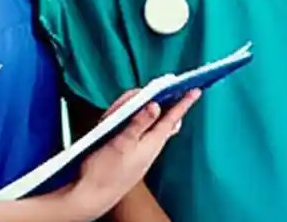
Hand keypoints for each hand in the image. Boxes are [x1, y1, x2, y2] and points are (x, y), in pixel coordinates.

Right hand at [68, 88, 200, 218]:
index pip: (171, 118)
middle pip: (162, 120)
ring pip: (148, 125)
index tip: (196, 91)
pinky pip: (135, 131)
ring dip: (147, 110)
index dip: (183, 104)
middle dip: (167, 104)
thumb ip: (139, 123)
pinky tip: (125, 114)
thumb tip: (155, 105)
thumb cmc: (105, 172)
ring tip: (145, 96)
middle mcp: (147, 145)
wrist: (90, 196)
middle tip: (171, 90)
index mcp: (151, 142)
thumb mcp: (122, 143)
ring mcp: (137, 150)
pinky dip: (133, 119)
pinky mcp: (125, 152)